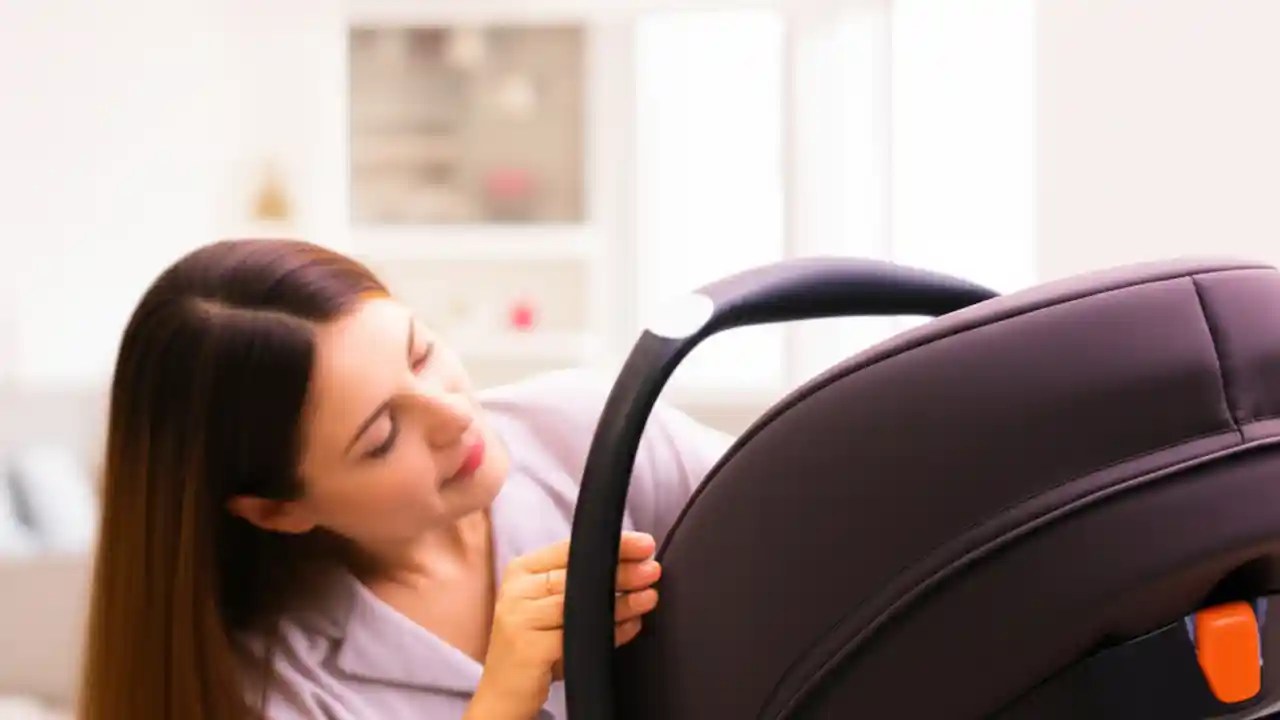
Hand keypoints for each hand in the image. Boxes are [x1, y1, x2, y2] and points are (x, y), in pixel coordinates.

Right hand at [472, 531, 661, 714]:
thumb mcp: (554, 610)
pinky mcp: (528, 647)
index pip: (570, 549)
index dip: (610, 546)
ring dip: (620, 602)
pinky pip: (579, 636)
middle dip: (620, 572)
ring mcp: (519, 617)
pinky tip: (630, 627)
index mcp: (522, 572)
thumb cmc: (536, 648)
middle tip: (652, 570)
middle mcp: (516, 590)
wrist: (504, 693)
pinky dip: (610, 632)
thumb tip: (635, 569)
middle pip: (577, 574)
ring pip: (580, 604)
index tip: (643, 545)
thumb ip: (583, 587)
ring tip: (648, 598)